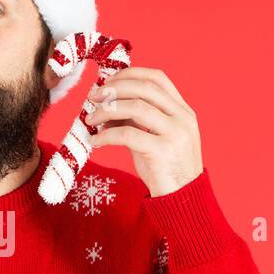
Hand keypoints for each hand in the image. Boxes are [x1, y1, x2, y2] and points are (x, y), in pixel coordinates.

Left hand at [84, 66, 202, 197]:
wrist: (183, 199)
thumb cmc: (166, 170)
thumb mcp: (153, 138)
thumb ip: (136, 120)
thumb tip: (106, 106)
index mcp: (183, 111)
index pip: (158, 78)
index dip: (130, 74)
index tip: (108, 81)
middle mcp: (182, 118)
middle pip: (144, 88)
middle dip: (114, 88)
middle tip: (93, 97)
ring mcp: (175, 133)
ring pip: (135, 107)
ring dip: (107, 110)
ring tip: (90, 119)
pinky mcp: (162, 151)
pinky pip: (127, 134)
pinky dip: (106, 135)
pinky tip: (95, 141)